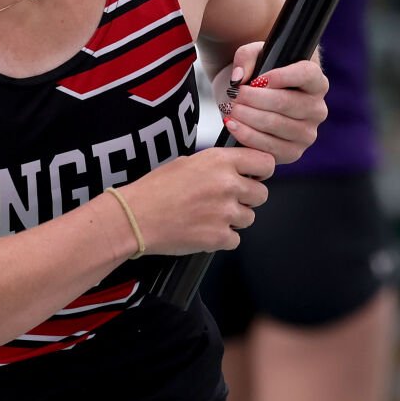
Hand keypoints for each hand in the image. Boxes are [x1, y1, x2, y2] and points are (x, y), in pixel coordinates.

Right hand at [119, 146, 274, 253]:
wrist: (134, 217)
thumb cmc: (154, 190)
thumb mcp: (187, 162)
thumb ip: (217, 165)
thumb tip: (235, 170)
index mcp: (220, 161)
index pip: (265, 162)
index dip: (262, 171)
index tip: (255, 176)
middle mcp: (228, 184)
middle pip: (262, 194)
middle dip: (247, 199)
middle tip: (227, 200)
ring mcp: (225, 212)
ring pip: (250, 218)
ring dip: (234, 219)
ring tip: (209, 216)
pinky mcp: (219, 237)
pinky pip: (235, 239)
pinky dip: (222, 238)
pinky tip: (204, 230)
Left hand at [216, 43, 328, 165]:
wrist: (251, 101)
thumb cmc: (257, 75)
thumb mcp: (252, 55)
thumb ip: (246, 57)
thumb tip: (239, 77)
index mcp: (316, 82)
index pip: (307, 75)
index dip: (282, 76)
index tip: (257, 79)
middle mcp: (317, 109)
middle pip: (286, 103)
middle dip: (255, 99)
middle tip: (234, 94)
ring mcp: (307, 134)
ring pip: (276, 125)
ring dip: (248, 116)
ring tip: (230, 108)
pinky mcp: (292, 153)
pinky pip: (269, 147)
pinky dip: (247, 136)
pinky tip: (232, 125)